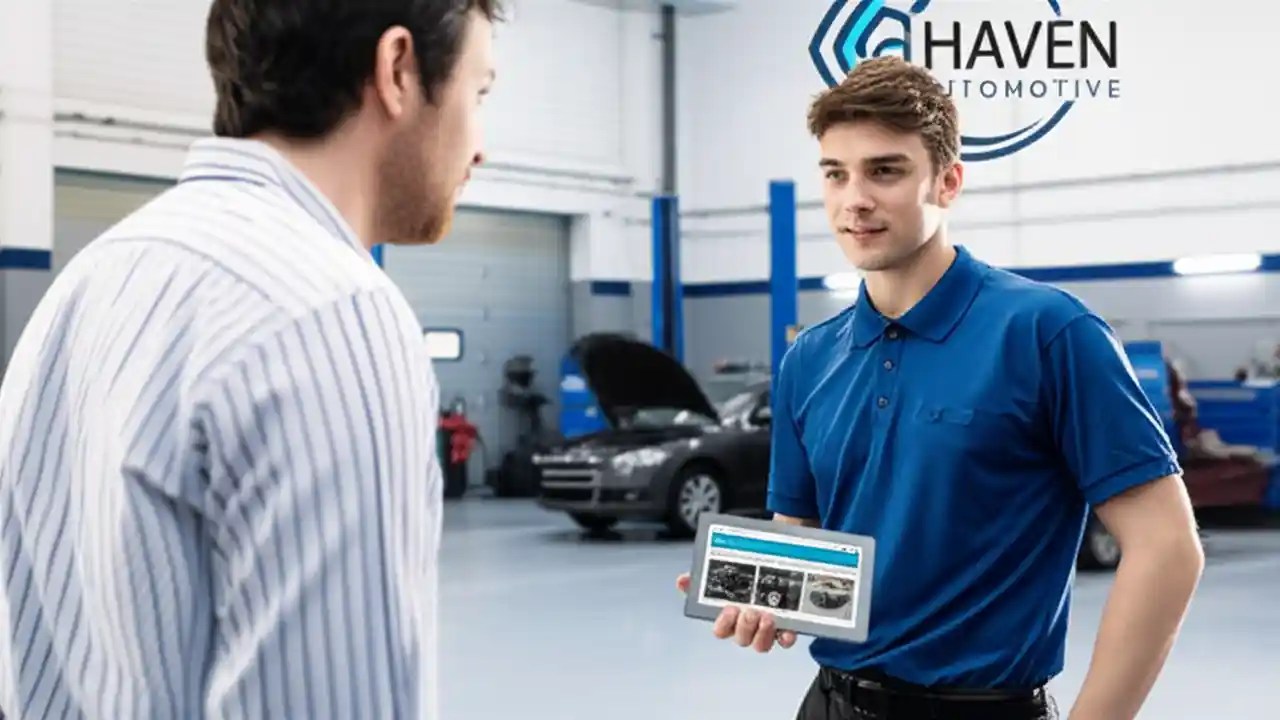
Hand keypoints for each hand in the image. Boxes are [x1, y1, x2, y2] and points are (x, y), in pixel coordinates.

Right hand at [676, 573, 797, 652]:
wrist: (779, 567)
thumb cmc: (746, 575)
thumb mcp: (724, 570)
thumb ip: (703, 577)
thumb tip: (682, 581)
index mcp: (729, 616)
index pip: (720, 629)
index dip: (724, 624)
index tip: (729, 610)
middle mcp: (746, 626)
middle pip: (741, 639)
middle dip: (744, 627)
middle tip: (749, 612)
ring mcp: (766, 629)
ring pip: (761, 645)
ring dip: (762, 634)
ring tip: (767, 617)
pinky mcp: (787, 628)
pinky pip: (786, 640)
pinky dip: (786, 637)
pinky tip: (787, 629)